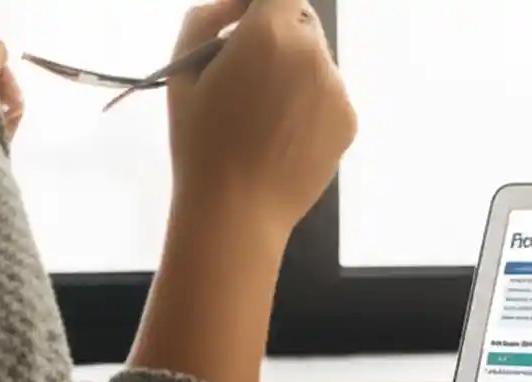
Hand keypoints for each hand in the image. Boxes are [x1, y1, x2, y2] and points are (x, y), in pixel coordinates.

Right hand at [167, 0, 356, 240]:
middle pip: (301, 21)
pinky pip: (328, 94)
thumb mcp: (183, 70)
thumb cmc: (200, 141)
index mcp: (270, 33)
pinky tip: (283, 134)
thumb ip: (207, 19)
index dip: (259, 2)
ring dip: (294, 69)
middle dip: (277, 34)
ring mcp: (336, 89)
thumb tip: (235, 6)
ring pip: (317, 59)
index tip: (241, 21)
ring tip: (263, 112)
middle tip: (246, 72)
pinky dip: (309, 102)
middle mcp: (313, 54)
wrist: (238, 211)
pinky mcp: (348, 120)